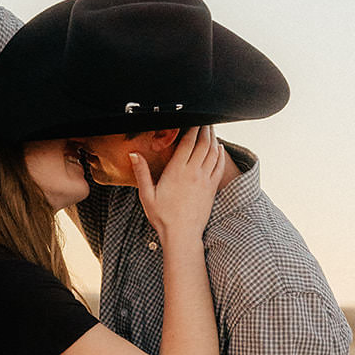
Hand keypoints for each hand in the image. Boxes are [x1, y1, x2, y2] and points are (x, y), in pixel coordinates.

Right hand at [130, 126, 224, 240]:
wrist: (182, 235)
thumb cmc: (162, 217)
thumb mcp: (147, 195)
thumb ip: (141, 172)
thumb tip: (134, 154)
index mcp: (176, 171)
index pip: (188, 142)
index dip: (192, 128)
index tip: (194, 119)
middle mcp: (193, 172)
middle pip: (203, 143)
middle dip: (205, 129)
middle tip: (205, 120)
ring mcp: (204, 180)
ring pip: (213, 152)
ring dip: (213, 138)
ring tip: (211, 130)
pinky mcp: (212, 188)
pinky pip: (219, 166)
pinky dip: (221, 154)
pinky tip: (219, 148)